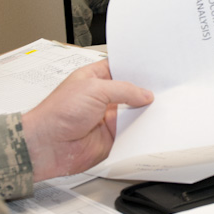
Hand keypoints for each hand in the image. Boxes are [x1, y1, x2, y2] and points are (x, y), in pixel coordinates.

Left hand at [20, 60, 152, 180]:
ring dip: (145, 112)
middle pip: (131, 92)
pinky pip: (132, 133)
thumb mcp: (94, 89)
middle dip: (145, 91)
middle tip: (165, 88)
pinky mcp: (111, 137)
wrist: (47, 146)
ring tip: (165, 105)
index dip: (137, 68)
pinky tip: (153, 126)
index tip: (156, 68)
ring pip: (134, 113)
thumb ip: (123, 90)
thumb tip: (144, 94)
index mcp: (95, 78)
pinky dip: (142, 131)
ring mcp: (107, 118)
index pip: (121, 68)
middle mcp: (102, 97)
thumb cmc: (58, 113)